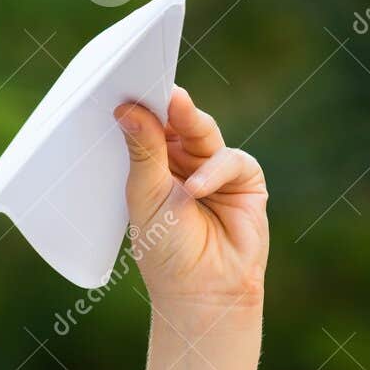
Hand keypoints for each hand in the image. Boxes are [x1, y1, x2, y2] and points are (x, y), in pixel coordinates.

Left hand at [115, 85, 268, 322]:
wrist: (201, 291)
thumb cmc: (165, 250)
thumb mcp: (146, 197)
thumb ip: (143, 152)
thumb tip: (127, 110)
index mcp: (151, 164)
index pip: (147, 124)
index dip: (139, 103)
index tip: (126, 78)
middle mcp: (182, 161)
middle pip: (175, 120)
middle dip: (165, 101)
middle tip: (154, 78)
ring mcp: (213, 167)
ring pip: (203, 131)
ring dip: (189, 121)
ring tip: (174, 109)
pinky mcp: (243, 178)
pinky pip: (230, 160)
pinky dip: (212, 172)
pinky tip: (194, 188)